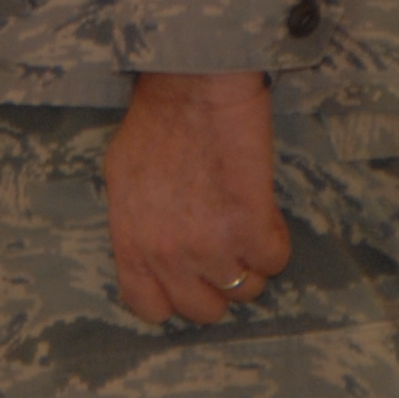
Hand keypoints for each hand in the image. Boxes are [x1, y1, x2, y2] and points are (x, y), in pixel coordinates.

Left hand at [104, 71, 290, 326]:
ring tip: (241, 215)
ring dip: (250, 257)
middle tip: (224, 243)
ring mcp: (209, 246)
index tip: (189, 274)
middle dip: (218, 280)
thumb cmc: (158, 123)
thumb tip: (155, 253)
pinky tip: (259, 204)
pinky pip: (274, 260)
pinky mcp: (250, 229)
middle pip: (205, 311)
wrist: (193, 86)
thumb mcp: (124, 180)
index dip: (174, 295)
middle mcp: (166, 253)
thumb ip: (137, 226)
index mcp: (130, 240)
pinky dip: (274, 236)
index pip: (148, 307)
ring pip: (246, 289)